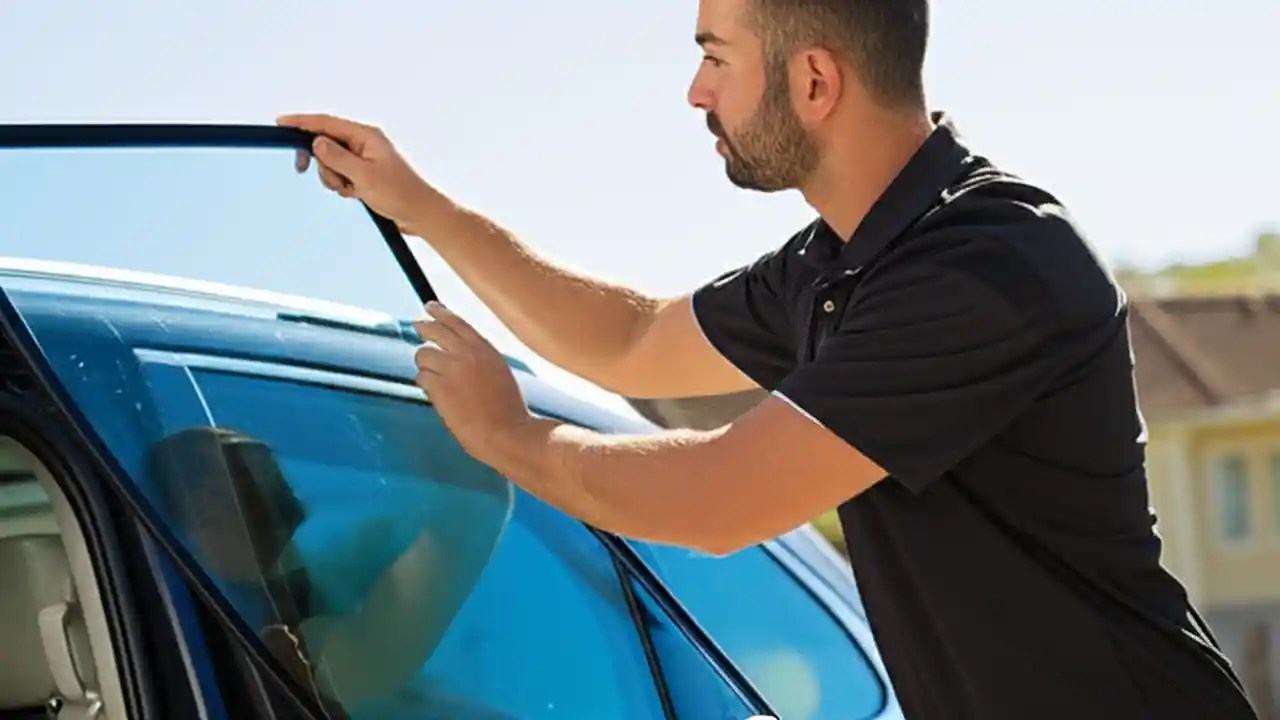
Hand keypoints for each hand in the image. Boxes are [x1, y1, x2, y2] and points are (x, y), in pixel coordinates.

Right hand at [276, 113, 437, 234]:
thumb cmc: (401, 194)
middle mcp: (365, 143)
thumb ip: (338, 158)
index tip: (280, 123)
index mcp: (367, 136)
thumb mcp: (364, 176)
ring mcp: (365, 159)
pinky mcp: (365, 174)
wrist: (422, 215)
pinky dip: (342, 185)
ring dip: (334, 178)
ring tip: (351, 190)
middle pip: (326, 143)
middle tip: (316, 174)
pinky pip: (341, 175)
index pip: (327, 123)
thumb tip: (317, 142)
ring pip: (332, 162)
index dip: (302, 122)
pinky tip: (356, 194)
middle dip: (322, 163)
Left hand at [412, 302, 532, 462]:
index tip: (431, 307)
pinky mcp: (440, 387)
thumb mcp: (500, 374)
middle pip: (435, 330)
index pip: (458, 323)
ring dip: (426, 367)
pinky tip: (436, 396)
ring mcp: (452, 369)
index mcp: (486, 350)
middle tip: (416, 325)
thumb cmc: (509, 412)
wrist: (507, 434)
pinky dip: (426, 385)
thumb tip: (458, 355)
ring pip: (423, 355)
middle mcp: (468, 354)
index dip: (441, 313)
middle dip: (423, 326)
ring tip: (436, 382)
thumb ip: (480, 361)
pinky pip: (421, 378)